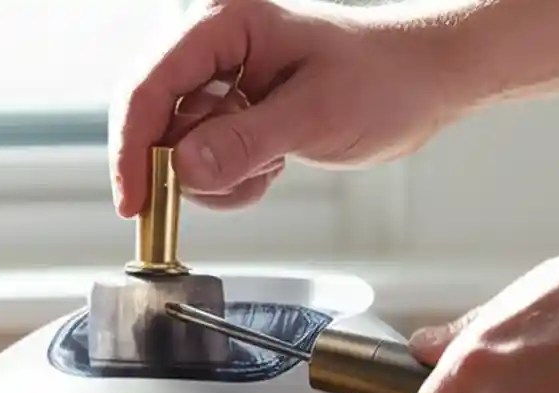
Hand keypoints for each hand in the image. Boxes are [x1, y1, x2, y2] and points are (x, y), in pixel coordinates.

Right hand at [110, 0, 467, 215]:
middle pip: (151, 118)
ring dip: (213, 176)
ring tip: (269, 167)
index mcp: (225, 25)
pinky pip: (201, 161)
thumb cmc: (386, 78)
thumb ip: (245, 141)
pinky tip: (271, 168)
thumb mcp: (316, 113)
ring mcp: (219, 82)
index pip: (150, 87)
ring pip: (174, 148)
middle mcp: (212, 49)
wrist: (425, 81)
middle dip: (174, 167)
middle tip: (211, 191)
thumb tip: (182, 169)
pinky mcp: (230, 112)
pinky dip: (229, 181)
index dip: (133, 148)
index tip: (136, 202)